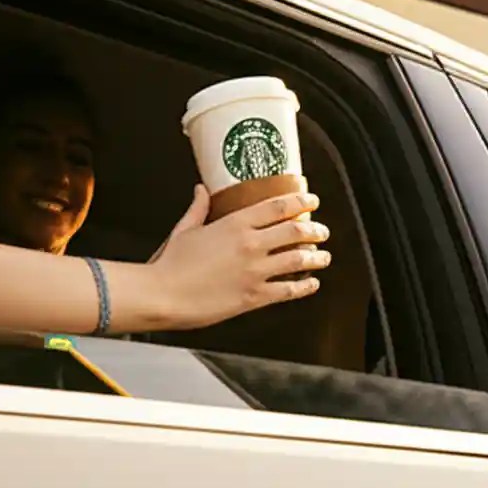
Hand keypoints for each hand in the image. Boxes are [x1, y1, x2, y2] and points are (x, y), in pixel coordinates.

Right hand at [147, 184, 330, 329]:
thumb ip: (198, 208)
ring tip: (323, 257)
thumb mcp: (185, 229)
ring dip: (316, 257)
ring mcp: (255, 271)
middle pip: (296, 232)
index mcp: (235, 224)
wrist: (163, 295)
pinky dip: (305, 286)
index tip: (312, 200)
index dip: (301, 202)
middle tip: (323, 231)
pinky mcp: (254, 297)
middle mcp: (250, 244)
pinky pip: (289, 290)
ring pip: (299, 260)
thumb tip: (201, 190)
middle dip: (315, 230)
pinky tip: (312, 284)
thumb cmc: (171, 263)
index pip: (278, 207)